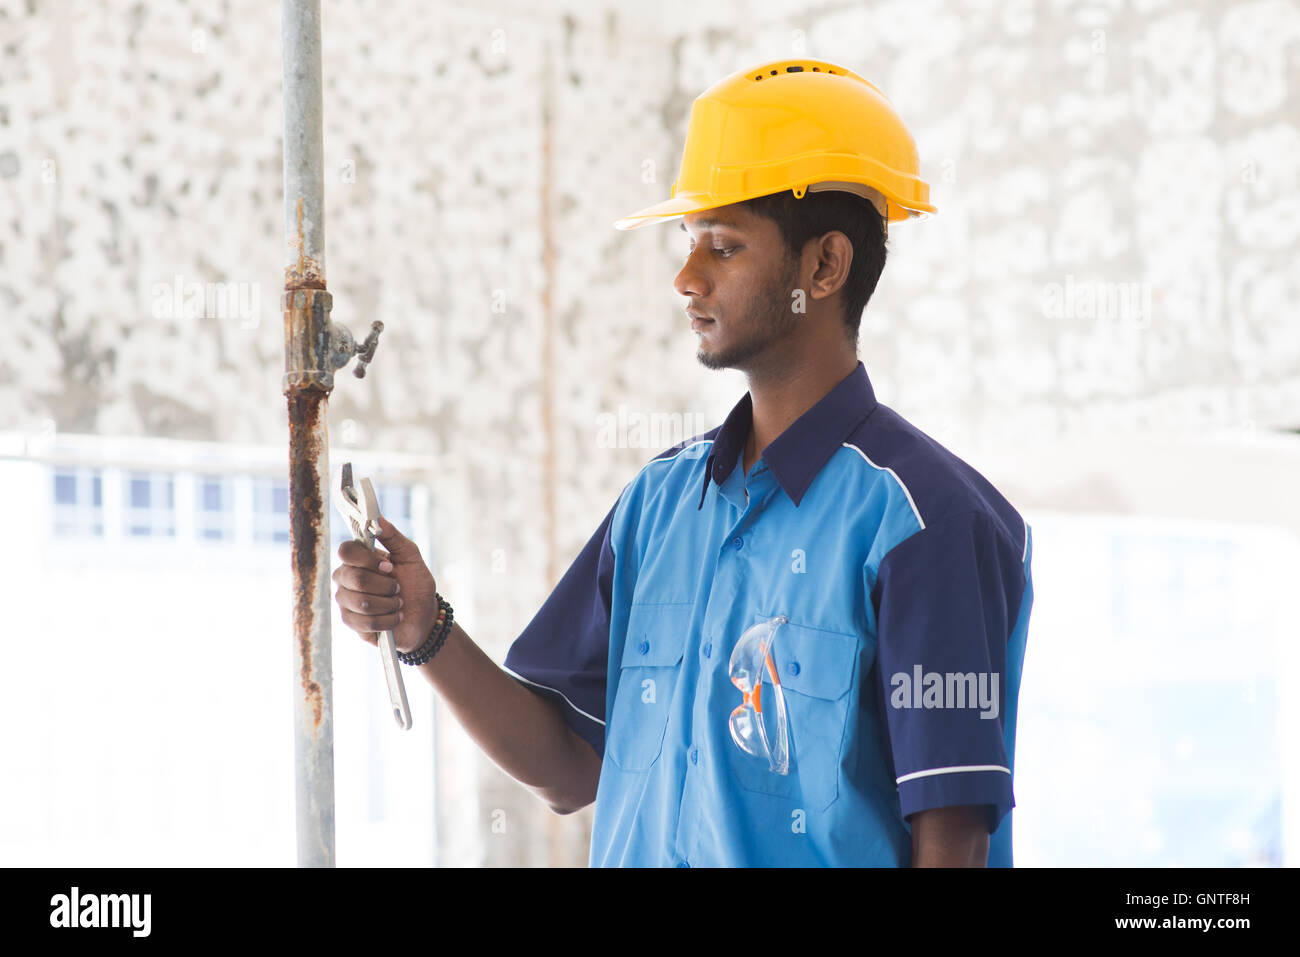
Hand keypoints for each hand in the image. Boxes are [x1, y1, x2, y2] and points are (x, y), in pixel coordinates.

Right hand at [332, 514, 439, 653]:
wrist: (423, 615)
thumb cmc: (415, 583)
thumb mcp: (410, 556)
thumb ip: (393, 536)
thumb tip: (378, 517)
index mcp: (357, 558)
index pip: (346, 551)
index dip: (368, 560)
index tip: (389, 566)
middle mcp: (345, 577)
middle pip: (355, 579)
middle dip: (385, 586)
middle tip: (398, 588)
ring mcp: (345, 600)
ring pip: (361, 602)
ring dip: (389, 604)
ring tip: (398, 603)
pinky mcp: (351, 622)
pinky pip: (366, 622)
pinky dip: (388, 620)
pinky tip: (395, 617)